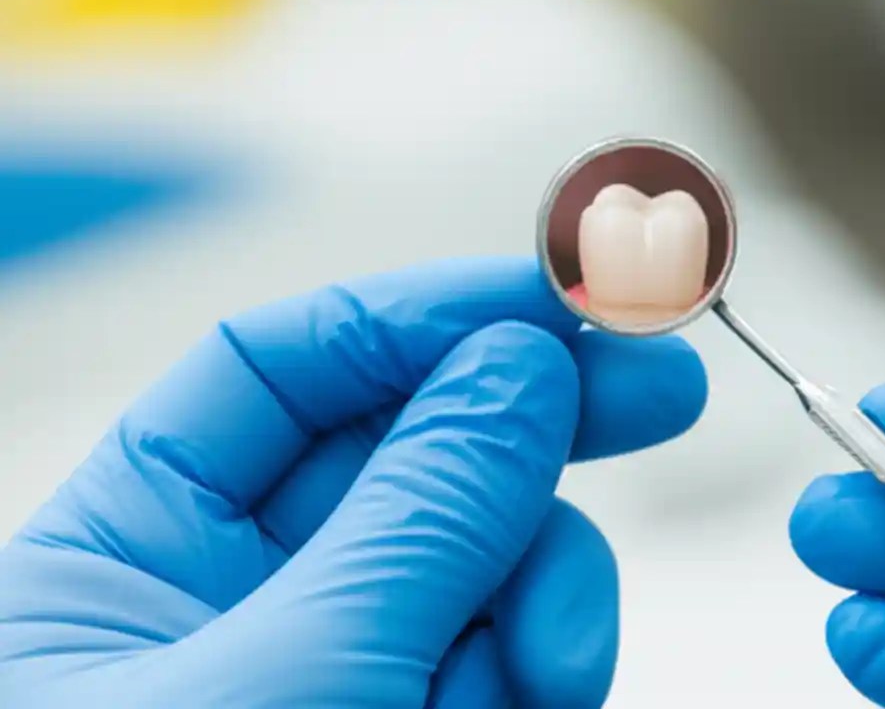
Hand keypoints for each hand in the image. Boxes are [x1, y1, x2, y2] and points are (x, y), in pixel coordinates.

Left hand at [0, 256, 706, 708]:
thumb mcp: (289, 684)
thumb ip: (417, 515)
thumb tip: (518, 363)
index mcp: (133, 547)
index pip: (284, 366)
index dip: (425, 311)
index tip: (564, 299)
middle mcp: (238, 592)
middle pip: (408, 445)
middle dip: (537, 419)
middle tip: (667, 384)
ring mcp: (342, 664)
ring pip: (485, 559)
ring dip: (545, 590)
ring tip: (549, 669)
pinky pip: (512, 656)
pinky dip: (545, 668)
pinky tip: (536, 699)